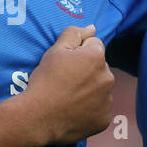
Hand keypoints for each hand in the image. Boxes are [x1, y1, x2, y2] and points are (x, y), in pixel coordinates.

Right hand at [21, 25, 114, 144]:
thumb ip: (74, 34)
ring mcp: (108, 100)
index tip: (65, 65)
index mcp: (96, 57)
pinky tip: (73, 111)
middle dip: (87, 71)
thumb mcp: (54, 51)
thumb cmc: (45, 81)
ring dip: (89, 90)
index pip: (94, 45)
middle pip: (99, 67)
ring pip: (100, 88)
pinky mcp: (104, 119)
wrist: (38, 117)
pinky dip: (90, 110)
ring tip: (68, 98)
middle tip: (65, 82)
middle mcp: (108, 77)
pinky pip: (99, 109)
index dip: (78, 52)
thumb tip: (92, 27)